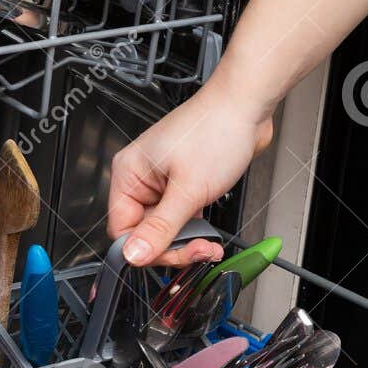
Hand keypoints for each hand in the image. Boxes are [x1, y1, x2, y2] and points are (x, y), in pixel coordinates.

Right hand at [108, 77, 274, 266]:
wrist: (246, 108)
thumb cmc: (215, 129)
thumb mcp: (188, 188)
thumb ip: (161, 227)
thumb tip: (134, 254)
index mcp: (129, 174)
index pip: (121, 229)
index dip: (144, 250)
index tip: (171, 259)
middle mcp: (141, 178)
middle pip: (144, 233)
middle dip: (173, 247)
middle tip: (198, 250)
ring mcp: (163, 182)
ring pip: (165, 229)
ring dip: (187, 242)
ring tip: (208, 245)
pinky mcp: (182, 185)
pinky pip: (180, 219)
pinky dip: (195, 231)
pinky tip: (210, 236)